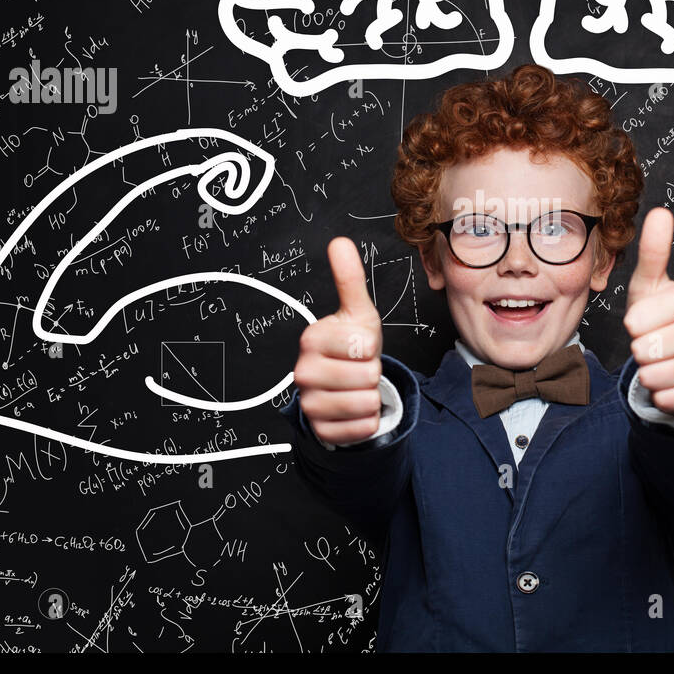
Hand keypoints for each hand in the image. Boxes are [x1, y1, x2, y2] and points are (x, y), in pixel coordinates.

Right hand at [293, 237, 384, 444]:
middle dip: (371, 374)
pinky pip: (361, 428)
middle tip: (358, 369)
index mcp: (312, 338)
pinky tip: (354, 408)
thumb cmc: (351, 347)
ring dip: (370, 397)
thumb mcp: (357, 313)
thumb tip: (340, 242)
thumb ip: (350, 278)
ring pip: (365, 403)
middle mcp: (303, 372)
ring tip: (356, 387)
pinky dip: (366, 421)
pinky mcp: (319, 430)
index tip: (359, 347)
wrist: (342, 386)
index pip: (363, 346)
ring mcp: (309, 403)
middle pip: (366, 377)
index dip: (371, 348)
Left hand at [623, 207, 673, 415]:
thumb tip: (660, 211)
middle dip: (639, 352)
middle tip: (653, 344)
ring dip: (649, 375)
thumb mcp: (649, 286)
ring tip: (661, 362)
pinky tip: (670, 384)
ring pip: (656, 377)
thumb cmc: (659, 319)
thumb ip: (653, 250)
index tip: (645, 322)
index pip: (635, 321)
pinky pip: (671, 399)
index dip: (631, 327)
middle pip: (645, 350)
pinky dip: (662, 396)